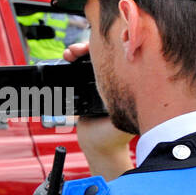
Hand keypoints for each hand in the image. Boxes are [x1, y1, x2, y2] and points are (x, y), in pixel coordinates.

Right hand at [63, 41, 133, 179]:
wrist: (99, 147)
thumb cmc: (115, 135)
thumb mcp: (122, 117)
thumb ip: (123, 103)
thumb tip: (129, 85)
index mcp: (124, 84)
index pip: (117, 59)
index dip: (106, 49)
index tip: (94, 47)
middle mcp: (112, 80)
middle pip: (101, 56)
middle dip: (87, 48)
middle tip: (76, 50)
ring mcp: (99, 83)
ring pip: (88, 61)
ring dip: (77, 53)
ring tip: (69, 54)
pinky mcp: (84, 88)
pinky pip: (78, 71)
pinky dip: (71, 63)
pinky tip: (67, 59)